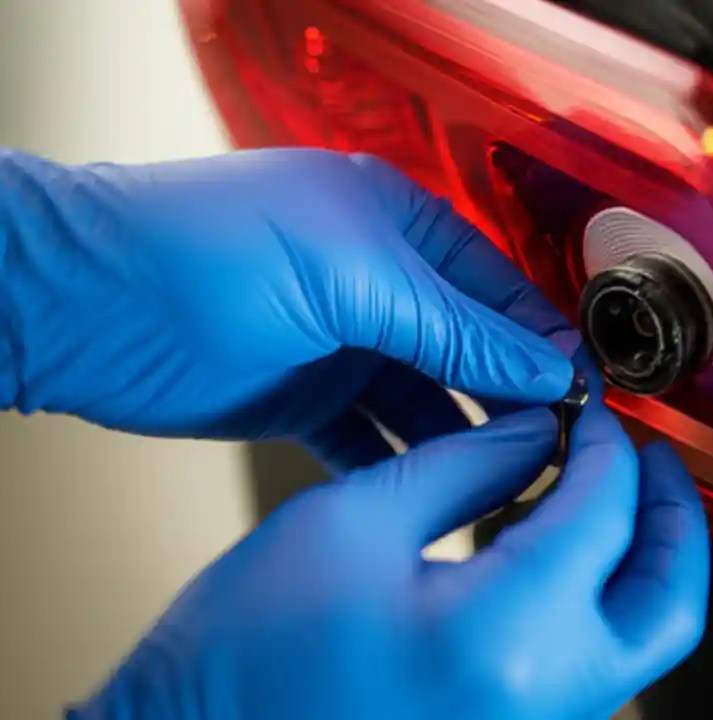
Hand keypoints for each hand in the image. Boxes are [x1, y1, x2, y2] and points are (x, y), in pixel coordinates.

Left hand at [0, 148, 572, 467]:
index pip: (495, 287)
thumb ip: (455, 326)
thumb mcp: (355, 275)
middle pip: (469, 346)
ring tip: (510, 475)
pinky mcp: (304, 400)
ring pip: (428, 398)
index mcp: (394, 224)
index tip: (585, 389)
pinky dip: (406, 464)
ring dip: (467, 436)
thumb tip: (542, 364)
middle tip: (560, 441)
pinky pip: (374, 439)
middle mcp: (375, 281)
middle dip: (514, 392)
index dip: (541, 338)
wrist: (84, 306)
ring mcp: (340, 344)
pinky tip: (438, 489)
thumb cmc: (205, 250)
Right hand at [70, 395, 709, 718]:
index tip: (593, 412)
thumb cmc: (239, 661)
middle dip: (673, 516)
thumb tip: (537, 431)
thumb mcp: (350, 523)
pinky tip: (563, 551)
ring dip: (642, 561)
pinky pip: (592, 665)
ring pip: (640, 641)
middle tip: (651, 457)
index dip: (607, 445)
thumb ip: (465, 465)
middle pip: (667, 600)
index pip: (604, 512)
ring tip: (616, 495)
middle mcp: (542, 698)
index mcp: (506, 633)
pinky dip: (600, 602)